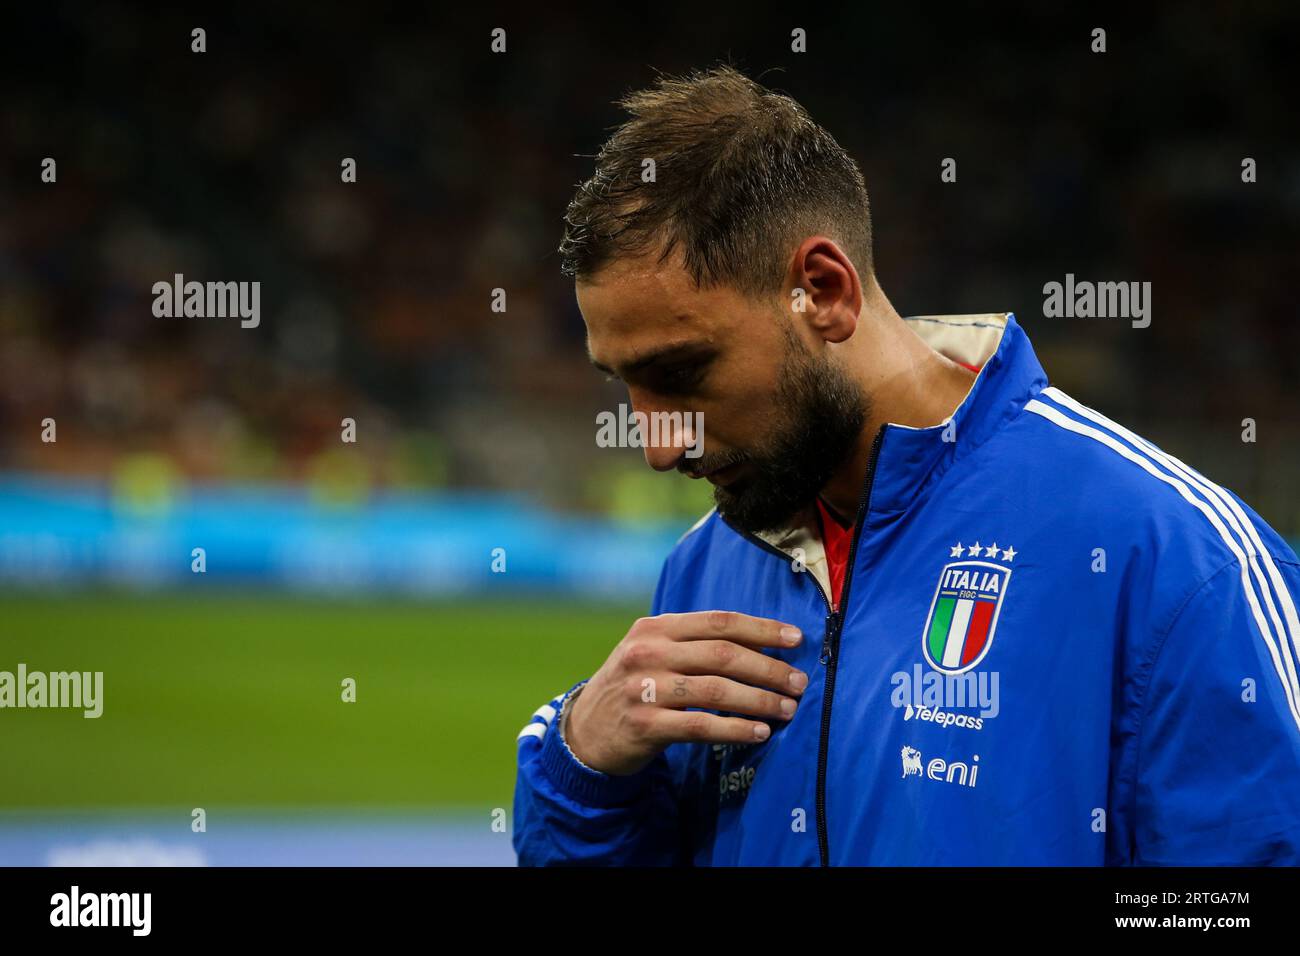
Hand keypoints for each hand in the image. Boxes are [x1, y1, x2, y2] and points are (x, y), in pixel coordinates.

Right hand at [563, 610, 807, 775]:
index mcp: (655, 627)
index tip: (795, 638)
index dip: (762, 628)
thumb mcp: (652, 652)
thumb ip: (694, 643)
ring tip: (787, 708)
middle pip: (723, 655)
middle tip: (799, 682)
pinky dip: (736, 728)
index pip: (718, 621)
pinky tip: (760, 732)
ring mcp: (644, 689)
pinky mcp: (645, 725)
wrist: (585, 731)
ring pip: (716, 690)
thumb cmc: (634, 686)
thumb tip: (762, 644)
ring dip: (760, 700)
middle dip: (769, 668)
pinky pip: (702, 726)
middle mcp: (648, 653)